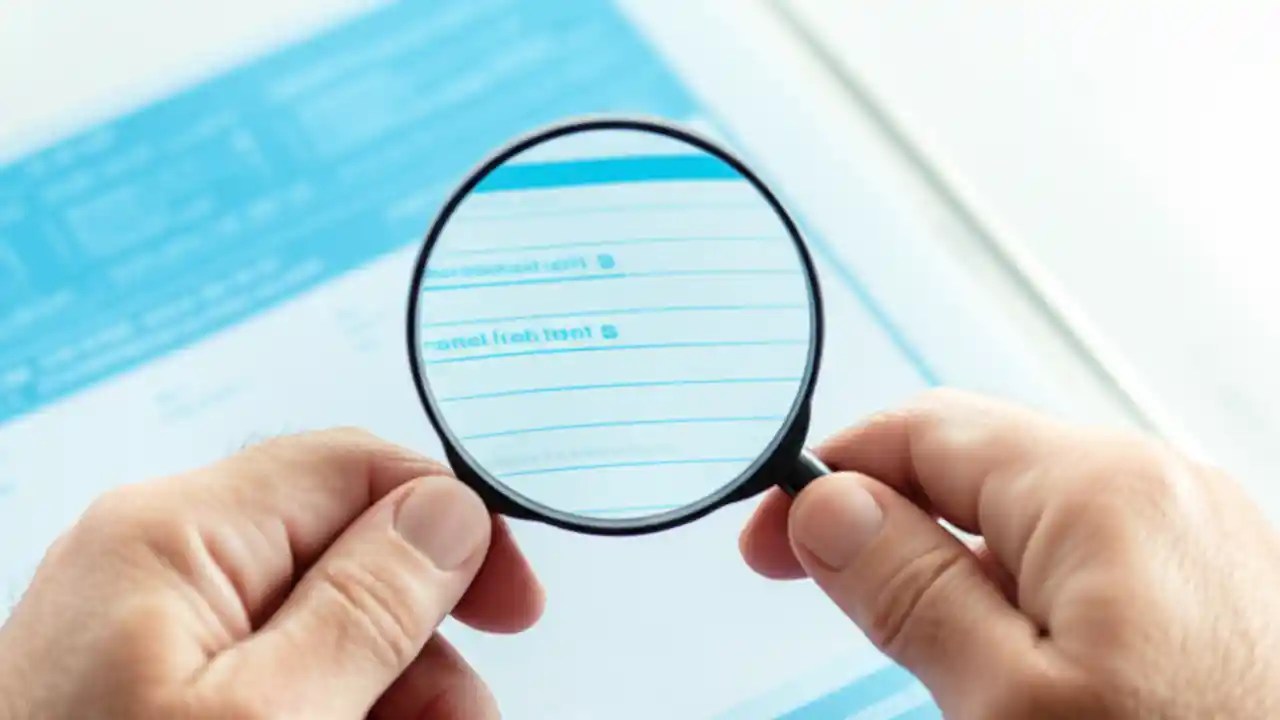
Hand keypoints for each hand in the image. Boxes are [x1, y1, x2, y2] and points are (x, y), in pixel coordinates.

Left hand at [0, 429, 542, 718]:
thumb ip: (365, 605)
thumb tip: (448, 511)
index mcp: (173, 536)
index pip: (355, 466)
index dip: (453, 524)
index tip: (514, 608)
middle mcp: (157, 563)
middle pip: (348, 556)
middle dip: (422, 644)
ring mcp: (149, 629)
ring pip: (320, 629)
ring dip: (390, 693)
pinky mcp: (152, 687)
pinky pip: (273, 677)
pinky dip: (333, 712)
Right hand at [741, 390, 1279, 718]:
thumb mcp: (1006, 703)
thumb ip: (909, 589)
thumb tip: (827, 506)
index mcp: (1101, 489)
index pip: (920, 429)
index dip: (827, 477)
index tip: (770, 540)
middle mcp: (1160, 485)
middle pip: (973, 463)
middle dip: (887, 520)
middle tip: (826, 592)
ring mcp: (1196, 532)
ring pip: (1026, 514)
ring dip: (953, 562)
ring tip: (932, 652)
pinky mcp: (1214, 583)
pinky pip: (1085, 554)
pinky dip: (1022, 589)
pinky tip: (1015, 658)